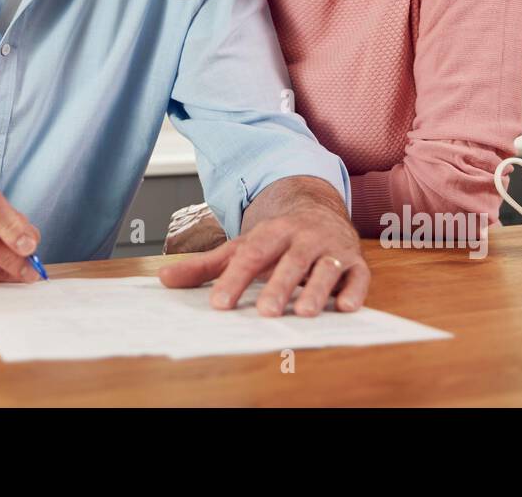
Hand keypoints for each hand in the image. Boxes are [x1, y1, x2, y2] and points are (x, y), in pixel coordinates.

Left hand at [158, 178, 368, 316]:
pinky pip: (358, 276)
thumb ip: (205, 266)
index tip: (219, 303)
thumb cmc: (276, 239)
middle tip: (266, 312)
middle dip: (279, 286)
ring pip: (326, 268)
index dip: (235, 279)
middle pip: (290, 262)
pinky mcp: (356, 262)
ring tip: (305, 312)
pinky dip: (355, 291)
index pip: (251, 255)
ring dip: (317, 290)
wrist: (318, 209)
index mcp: (272, 232)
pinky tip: (347, 307)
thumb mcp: (241, 247)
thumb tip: (163, 279)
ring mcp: (331, 249)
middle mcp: (303, 237)